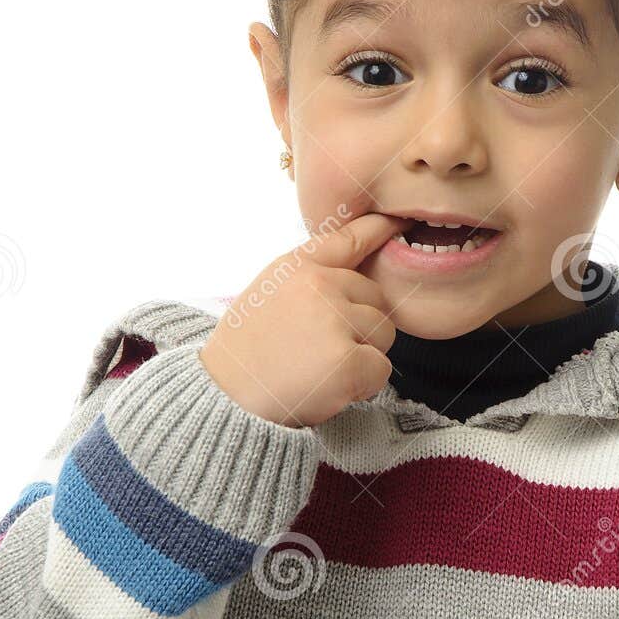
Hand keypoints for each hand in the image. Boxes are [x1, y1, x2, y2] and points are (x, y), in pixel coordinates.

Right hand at [199, 212, 408, 427]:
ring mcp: (334, 320)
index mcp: (297, 266)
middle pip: (378, 299)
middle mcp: (319, 285)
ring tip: (320, 368)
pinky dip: (363, 386)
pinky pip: (381, 369)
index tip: (395, 221)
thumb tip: (354, 273)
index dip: (377, 229)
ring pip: (384, 335)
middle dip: (362, 327)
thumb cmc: (245, 352)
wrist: (223, 397)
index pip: (349, 239)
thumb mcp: (267, 293)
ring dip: (363, 356)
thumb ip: (307, 278)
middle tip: (321, 350)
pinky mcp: (347, 360)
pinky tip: (329, 388)